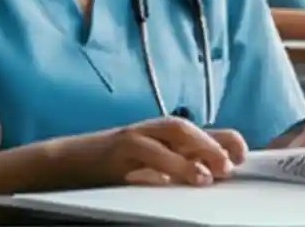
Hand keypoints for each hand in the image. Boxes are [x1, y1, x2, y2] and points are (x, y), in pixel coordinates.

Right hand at [62, 116, 248, 186]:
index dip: (221, 138)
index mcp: (155, 136)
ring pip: (166, 134)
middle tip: (232, 163)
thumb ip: (172, 167)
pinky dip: (163, 161)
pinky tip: (175, 177)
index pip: (194, 131)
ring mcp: (128, 138)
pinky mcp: (112, 152)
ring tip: (210, 172)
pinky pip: (141, 152)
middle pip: (182, 127)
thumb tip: (208, 175)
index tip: (243, 154)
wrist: (61, 163)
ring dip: (191, 149)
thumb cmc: (104, 168)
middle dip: (211, 141)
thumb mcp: (144, 169)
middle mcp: (145, 132)